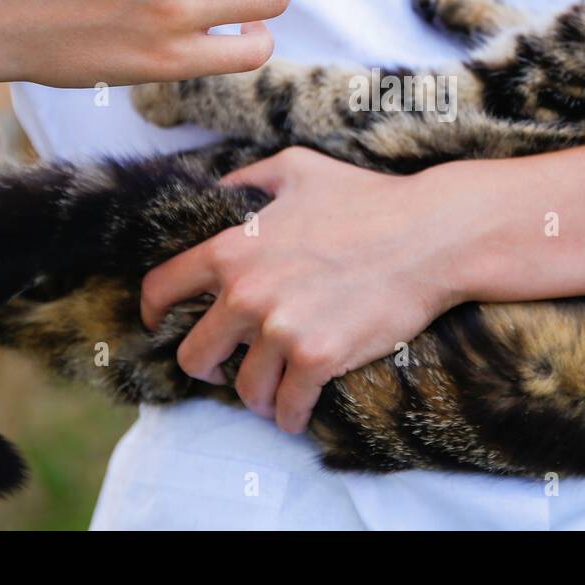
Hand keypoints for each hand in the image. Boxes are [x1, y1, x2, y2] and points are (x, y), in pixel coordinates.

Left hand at [140, 148, 462, 433]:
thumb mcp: (297, 168)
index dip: (154, 312)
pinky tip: (297, 412)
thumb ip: (249, 179)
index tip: (161, 324)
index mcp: (232, 250)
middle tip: (228, 366)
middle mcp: (246, 294)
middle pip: (194, 356)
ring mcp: (281, 331)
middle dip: (208, 366)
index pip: (161, 290)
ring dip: (256, 395)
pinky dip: (290, 415)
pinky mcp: (319, 359)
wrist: (429, 235)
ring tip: (271, 391)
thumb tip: (221, 190)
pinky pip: (288, 407)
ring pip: (244, 389)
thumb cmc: (368, 198)